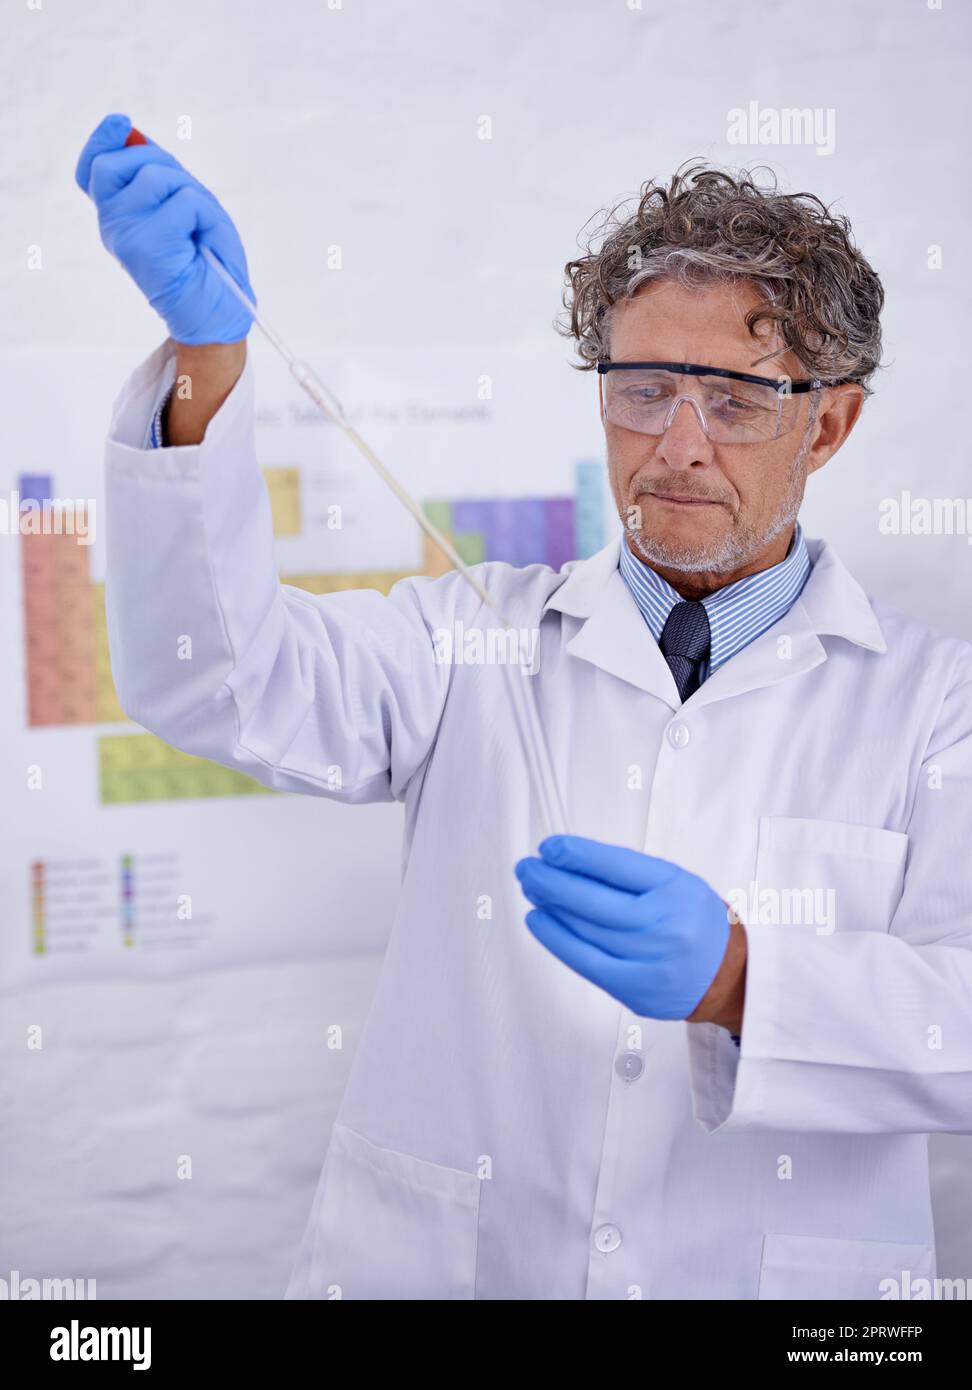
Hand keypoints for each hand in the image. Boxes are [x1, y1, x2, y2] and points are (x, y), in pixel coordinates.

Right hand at [75, 113, 254, 344]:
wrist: (218, 315)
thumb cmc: (207, 262)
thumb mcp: (185, 207)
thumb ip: (159, 174)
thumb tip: (133, 136)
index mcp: (119, 216)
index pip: (93, 170)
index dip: (102, 140)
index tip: (122, 123)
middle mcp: (113, 225)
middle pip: (116, 162)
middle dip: (157, 161)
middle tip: (186, 196)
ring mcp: (125, 236)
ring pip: (154, 176)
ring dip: (190, 193)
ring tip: (197, 228)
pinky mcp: (146, 247)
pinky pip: (183, 201)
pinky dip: (203, 215)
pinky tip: (202, 241)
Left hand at [515, 835, 745, 1026]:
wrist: (729, 975)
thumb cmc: (693, 921)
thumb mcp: (674, 882)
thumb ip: (627, 873)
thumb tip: (568, 860)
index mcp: (676, 888)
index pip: (616, 866)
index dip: (576, 854)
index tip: (548, 847)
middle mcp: (664, 924)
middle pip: (594, 899)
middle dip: (552, 880)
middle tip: (527, 867)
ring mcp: (649, 960)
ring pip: (585, 928)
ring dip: (550, 905)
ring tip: (531, 888)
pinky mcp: (635, 989)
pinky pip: (585, 960)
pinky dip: (556, 939)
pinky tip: (538, 920)